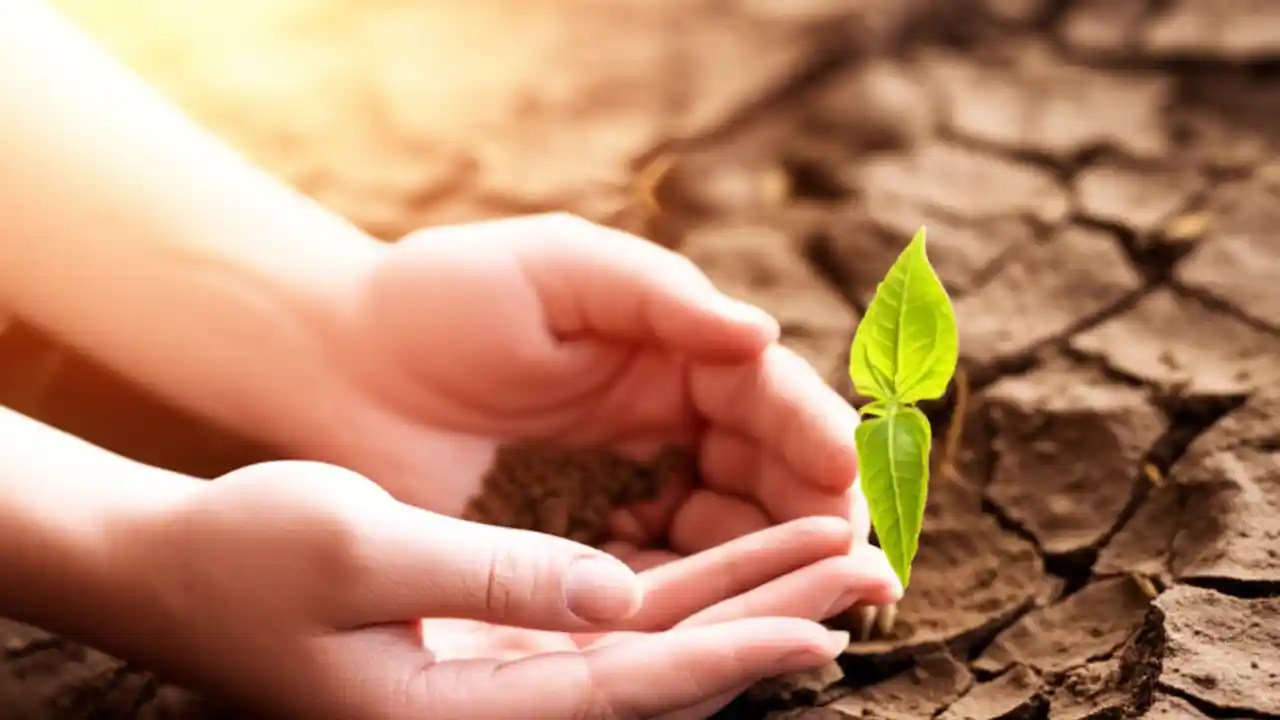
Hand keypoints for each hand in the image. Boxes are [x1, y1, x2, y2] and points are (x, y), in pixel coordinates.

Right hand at [121, 461, 888, 718]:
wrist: (173, 569)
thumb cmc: (248, 554)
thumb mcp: (363, 547)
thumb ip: (495, 573)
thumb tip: (619, 594)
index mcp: (458, 711)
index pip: (630, 683)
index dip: (733, 651)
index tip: (824, 622)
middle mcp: (492, 711)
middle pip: (665, 671)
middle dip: (771, 619)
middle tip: (869, 573)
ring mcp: (496, 681)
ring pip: (651, 645)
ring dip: (742, 600)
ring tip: (830, 558)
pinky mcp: (494, 646)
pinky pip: (610, 624)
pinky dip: (680, 595)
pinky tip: (737, 565)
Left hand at [314, 214, 887, 582]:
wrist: (337, 362)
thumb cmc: (441, 296)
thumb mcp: (556, 268)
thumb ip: (660, 295)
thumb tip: (762, 333)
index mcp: (671, 348)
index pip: (766, 395)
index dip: (811, 434)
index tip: (842, 476)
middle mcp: (663, 418)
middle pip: (765, 472)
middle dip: (812, 512)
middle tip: (847, 557)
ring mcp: (625, 482)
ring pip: (723, 530)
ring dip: (762, 560)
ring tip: (794, 592)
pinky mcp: (577, 538)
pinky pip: (651, 570)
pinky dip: (682, 589)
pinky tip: (684, 602)